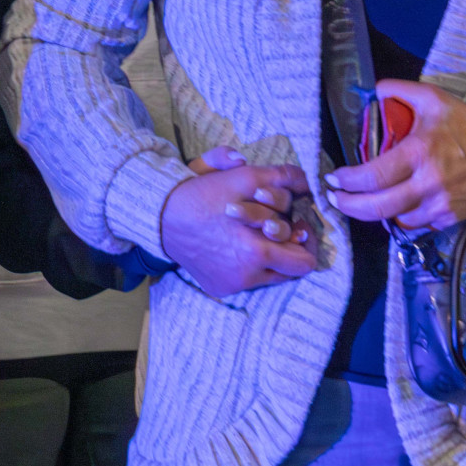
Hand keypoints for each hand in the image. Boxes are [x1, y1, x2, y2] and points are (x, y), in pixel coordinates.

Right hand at [158, 159, 314, 296]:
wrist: (159, 215)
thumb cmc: (202, 194)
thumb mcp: (243, 177)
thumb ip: (281, 178)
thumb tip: (305, 179)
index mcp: (256, 252)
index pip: (304, 263)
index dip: (306, 242)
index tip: (298, 225)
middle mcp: (245, 276)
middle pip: (289, 272)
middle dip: (288, 250)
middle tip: (281, 231)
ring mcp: (231, 285)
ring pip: (268, 277)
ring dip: (268, 258)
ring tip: (255, 237)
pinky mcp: (218, 288)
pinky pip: (245, 281)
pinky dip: (245, 266)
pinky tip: (233, 247)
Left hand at [326, 79, 465, 230]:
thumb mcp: (434, 98)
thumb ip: (400, 90)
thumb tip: (373, 89)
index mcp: (419, 153)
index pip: (372, 176)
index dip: (347, 181)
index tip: (334, 178)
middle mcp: (428, 183)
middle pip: (377, 207)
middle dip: (349, 205)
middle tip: (334, 198)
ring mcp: (441, 204)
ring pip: (396, 219)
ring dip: (375, 213)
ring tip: (361, 202)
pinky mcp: (452, 217)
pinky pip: (418, 225)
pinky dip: (401, 218)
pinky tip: (392, 208)